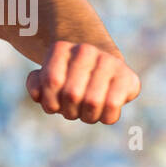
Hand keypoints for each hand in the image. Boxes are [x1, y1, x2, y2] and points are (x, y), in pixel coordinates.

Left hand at [25, 41, 139, 123]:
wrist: (98, 72)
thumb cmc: (66, 81)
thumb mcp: (45, 81)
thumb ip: (36, 84)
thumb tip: (38, 94)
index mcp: (61, 48)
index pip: (52, 81)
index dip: (50, 103)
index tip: (54, 106)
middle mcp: (86, 50)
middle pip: (72, 94)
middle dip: (68, 111)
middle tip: (72, 111)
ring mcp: (110, 61)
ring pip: (92, 102)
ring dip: (86, 116)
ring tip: (86, 113)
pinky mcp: (129, 78)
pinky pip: (112, 106)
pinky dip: (105, 117)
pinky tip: (103, 113)